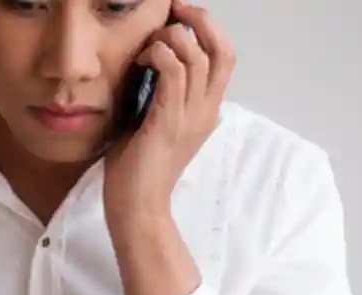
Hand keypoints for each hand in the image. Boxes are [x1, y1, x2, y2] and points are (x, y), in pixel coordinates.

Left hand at [103, 0, 236, 236]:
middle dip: (199, 21)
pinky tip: (141, 62)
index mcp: (205, 111)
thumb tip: (149, 70)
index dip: (207, 29)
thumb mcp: (155, 125)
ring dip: (170, 39)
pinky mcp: (168, 123)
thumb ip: (161, 99)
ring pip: (197, 56)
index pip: (224, 57)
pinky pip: (172, 73)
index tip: (179, 17)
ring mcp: (189, 117)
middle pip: (222, 50)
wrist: (137, 208)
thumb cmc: (139, 171)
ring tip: (149, 46)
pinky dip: (158, 56)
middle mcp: (205, 111)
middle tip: (173, 12)